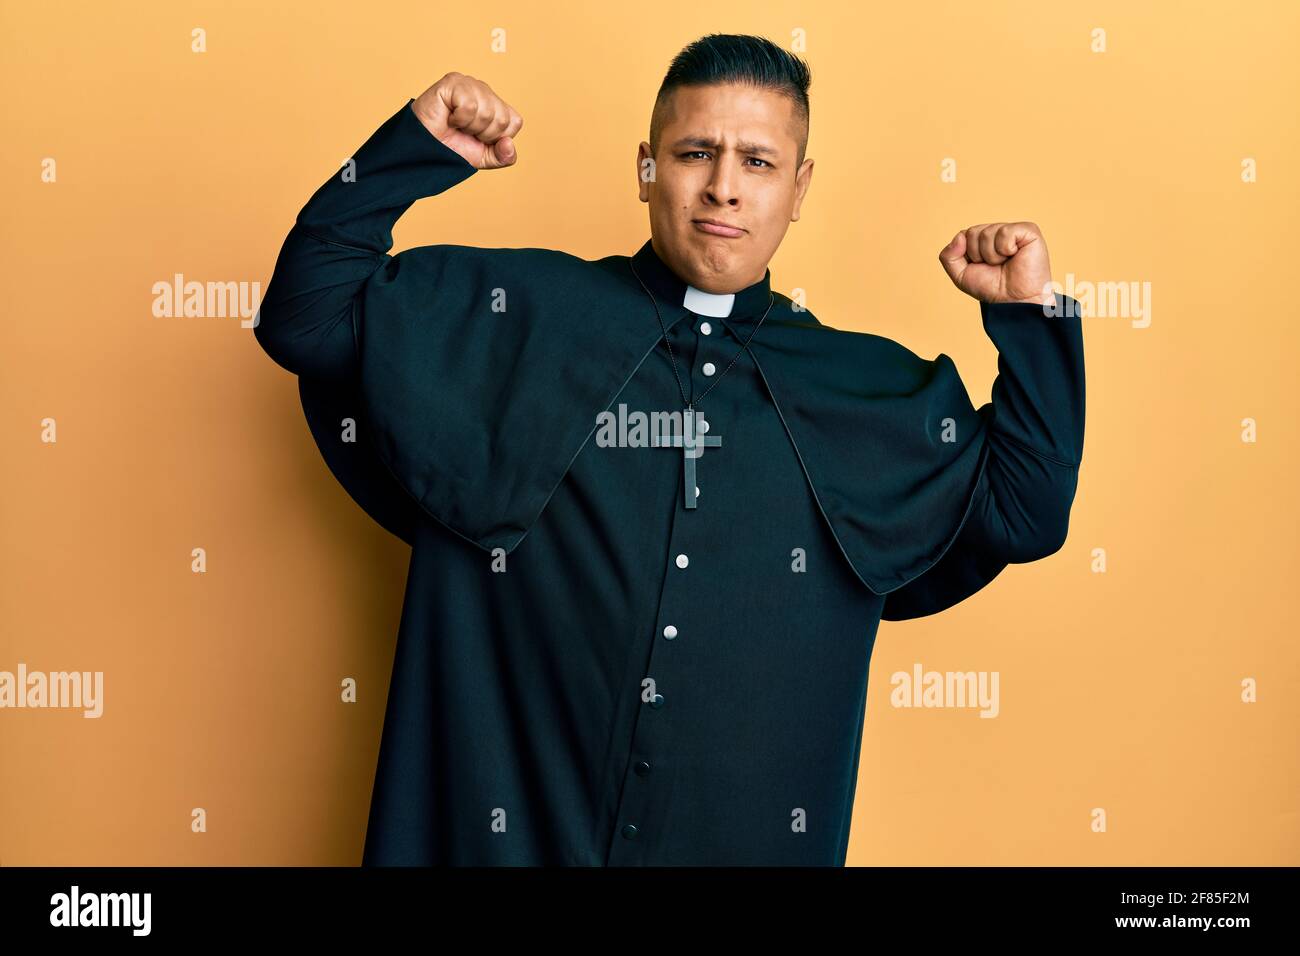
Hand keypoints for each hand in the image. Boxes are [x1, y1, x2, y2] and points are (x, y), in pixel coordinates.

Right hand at [411, 72, 522, 169]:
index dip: (497, 137)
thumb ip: (504, 156)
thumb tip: (509, 143)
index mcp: (495, 105)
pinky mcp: (454, 81)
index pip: (515, 122)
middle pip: (503, 118)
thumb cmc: (451, 148)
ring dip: (470, 127)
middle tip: (465, 132)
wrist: (425, 149)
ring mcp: (469, 83)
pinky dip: (459, 119)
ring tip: (456, 124)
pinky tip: (449, 117)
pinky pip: (470, 106)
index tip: (479, 138)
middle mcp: (485, 91)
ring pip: (488, 112)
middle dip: (484, 134)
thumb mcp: (484, 157)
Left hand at [938, 222, 1052, 304]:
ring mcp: (1013, 230)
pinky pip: (1005, 232)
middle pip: (973, 232)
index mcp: (983, 240)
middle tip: (994, 266)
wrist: (1015, 300)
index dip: (967, 254)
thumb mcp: (961, 276)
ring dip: (992, 255)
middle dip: (978, 255)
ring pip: (987, 232)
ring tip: (1005, 263)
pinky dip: (1005, 248)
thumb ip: (949, 257)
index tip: (980, 266)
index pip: (964, 235)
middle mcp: (997, 232)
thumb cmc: (992, 288)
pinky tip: (1015, 255)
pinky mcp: (1028, 230)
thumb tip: (959, 236)